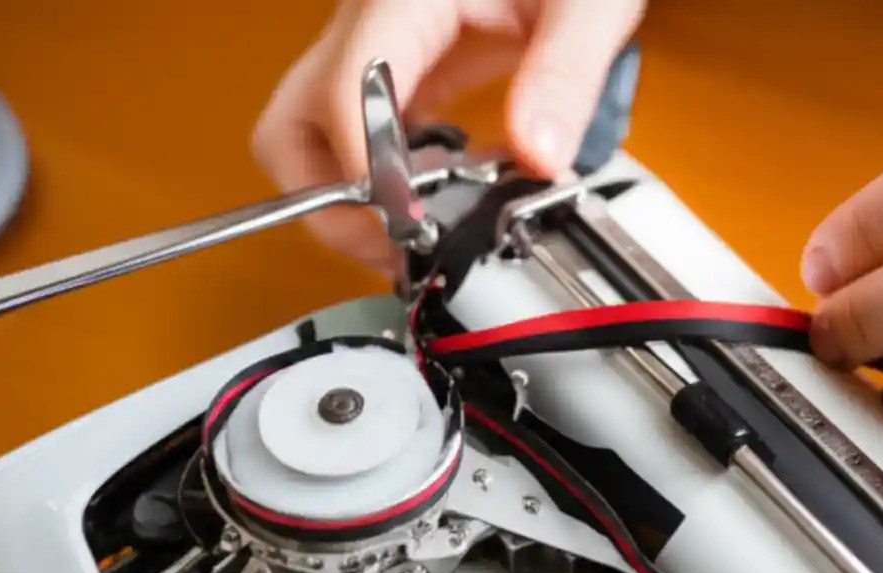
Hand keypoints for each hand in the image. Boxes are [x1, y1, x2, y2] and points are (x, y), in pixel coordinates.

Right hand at [252, 0, 644, 274]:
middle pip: (294, 126)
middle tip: (400, 240)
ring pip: (316, 138)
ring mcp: (376, 49)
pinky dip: (390, 180)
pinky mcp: (401, 71)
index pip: (347, 94)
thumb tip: (538, 157)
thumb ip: (566, 76)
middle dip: (331, 200)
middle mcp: (368, 24)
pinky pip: (364, 137)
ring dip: (355, 198)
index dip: (371, 172)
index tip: (415, 222)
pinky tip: (448, 194)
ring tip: (427, 228)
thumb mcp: (588, 5)